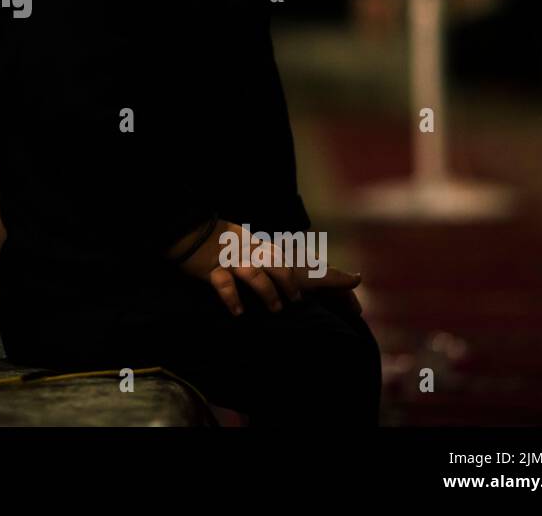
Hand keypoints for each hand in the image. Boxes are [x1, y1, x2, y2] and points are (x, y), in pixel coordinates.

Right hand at [170, 220, 362, 316]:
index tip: (356, 283)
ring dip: (268, 292)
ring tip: (276, 309)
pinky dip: (231, 298)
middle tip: (298, 303)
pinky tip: (238, 313)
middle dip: (294, 284)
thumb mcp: (249, 246)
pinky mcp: (211, 269)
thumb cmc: (219, 242)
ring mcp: (232, 261)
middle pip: (281, 265)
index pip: (301, 261)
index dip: (328, 274)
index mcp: (264, 248)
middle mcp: (252, 253)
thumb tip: (307, 274)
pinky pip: (223, 283)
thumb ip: (273, 260)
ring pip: (255, 274)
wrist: (185, 228)